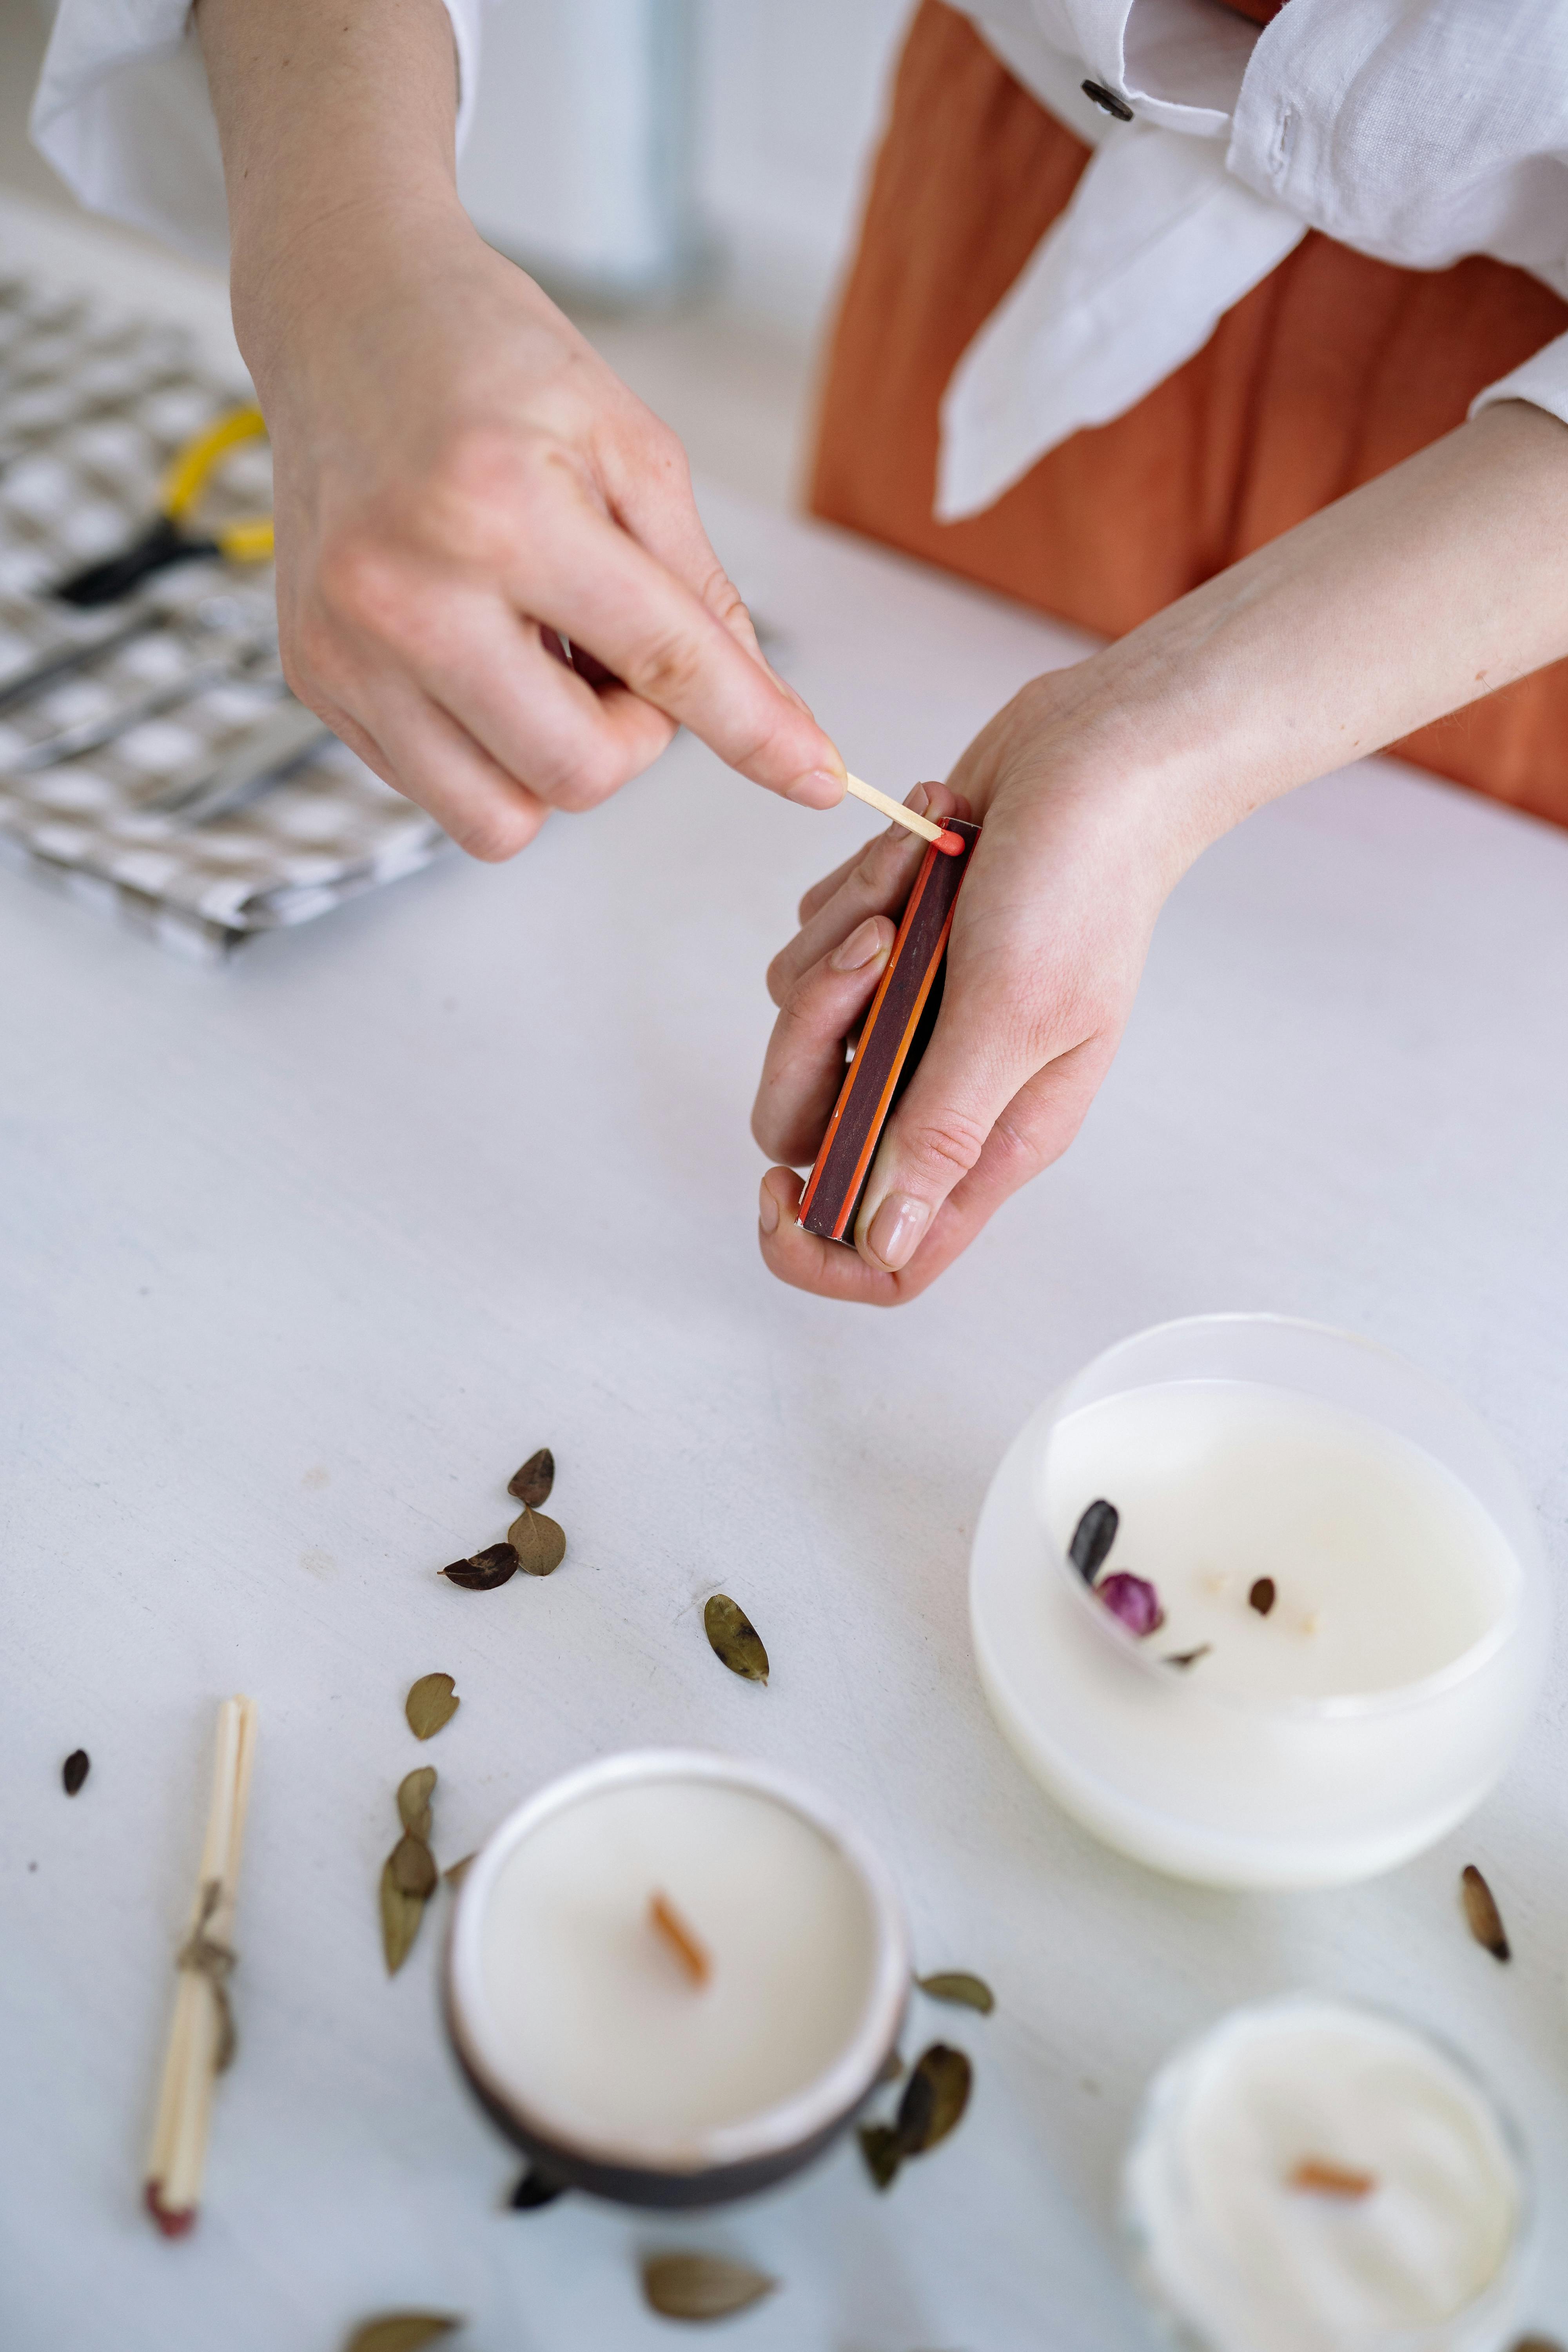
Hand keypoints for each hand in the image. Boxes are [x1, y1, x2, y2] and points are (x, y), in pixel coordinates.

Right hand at [200, 0, 842, 859]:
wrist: (342, 316)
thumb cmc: (489, 365)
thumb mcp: (629, 449)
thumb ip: (702, 597)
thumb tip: (775, 724)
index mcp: (499, 510)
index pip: (663, 662)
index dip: (754, 731)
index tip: (818, 778)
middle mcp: (404, 592)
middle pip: (578, 774)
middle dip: (632, 740)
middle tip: (621, 657)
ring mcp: (345, 648)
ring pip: (501, 818)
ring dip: (555, 764)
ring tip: (549, 664)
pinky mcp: (314, 679)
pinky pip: (438, 792)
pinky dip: (488, 749)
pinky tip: (485, 657)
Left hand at [753, 678, 1181, 1302]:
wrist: (1099, 753)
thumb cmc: (1082, 883)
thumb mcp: (1015, 1015)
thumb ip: (941, 1132)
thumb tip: (885, 1244)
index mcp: (992, 1132)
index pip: (890, 1250)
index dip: (819, 1246)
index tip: (781, 1190)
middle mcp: (944, 1084)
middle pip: (811, 1127)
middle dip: (812, 1039)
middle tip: (872, 954)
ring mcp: (912, 1012)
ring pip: (801, 1020)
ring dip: (844, 938)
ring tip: (919, 872)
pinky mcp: (886, 945)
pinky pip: (812, 943)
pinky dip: (854, 891)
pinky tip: (922, 850)